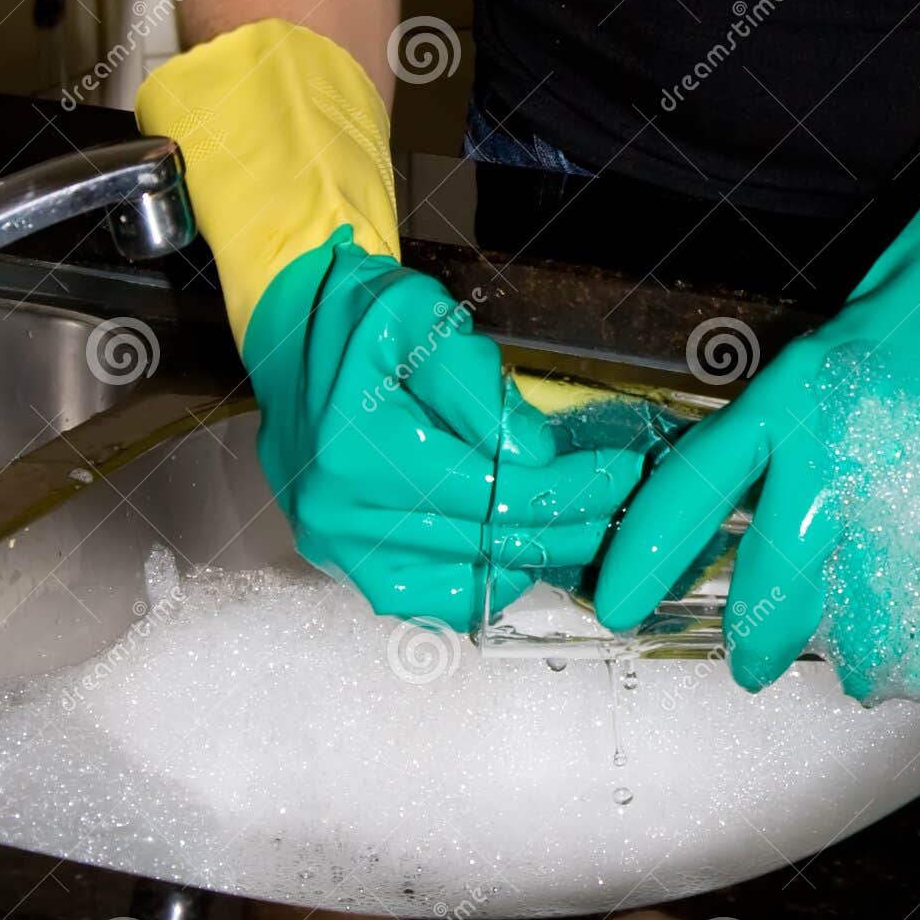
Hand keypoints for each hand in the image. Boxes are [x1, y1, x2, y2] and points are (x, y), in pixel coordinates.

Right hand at [250, 237, 641, 630]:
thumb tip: (534, 456)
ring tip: (593, 530)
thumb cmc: (361, 322)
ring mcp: (339, 550)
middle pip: (487, 536)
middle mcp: (340, 511)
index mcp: (355, 445)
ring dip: (541, 556)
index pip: (493, 487)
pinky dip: (485, 587)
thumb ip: (474, 384)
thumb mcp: (420, 317)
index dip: (570, 485)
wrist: (293, 343)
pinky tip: (523, 558)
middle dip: (571, 522)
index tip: (622, 471)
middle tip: (625, 504)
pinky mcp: (346, 569)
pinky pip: (431, 603)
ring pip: (468, 576)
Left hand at [595, 162, 919, 702]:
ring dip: (857, 658)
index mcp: (782, 401)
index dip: (648, 555)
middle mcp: (836, 445)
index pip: (690, 485)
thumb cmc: (905, 329)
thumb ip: (772, 447)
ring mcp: (915, 478)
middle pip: (779, 576)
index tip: (616, 608)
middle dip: (761, 639)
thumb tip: (731, 532)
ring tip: (859, 679)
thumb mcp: (813, 372)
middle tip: (752, 669)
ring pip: (865, 609)